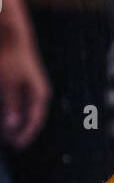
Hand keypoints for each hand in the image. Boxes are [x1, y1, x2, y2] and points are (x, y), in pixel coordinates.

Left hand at [0, 33, 51, 148]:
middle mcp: (38, 92)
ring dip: (17, 121)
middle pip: (31, 117)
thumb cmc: (11, 58)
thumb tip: (13, 126)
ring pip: (25, 110)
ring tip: (7, 132)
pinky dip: (14, 111)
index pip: (34, 121)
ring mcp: (31, 87)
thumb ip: (11, 105)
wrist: (12, 36)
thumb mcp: (7, 84)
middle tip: (11, 143)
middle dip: (21, 131)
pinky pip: (21, 102)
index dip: (25, 135)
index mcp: (39, 94)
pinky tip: (6, 114)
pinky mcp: (23, 82)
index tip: (16, 145)